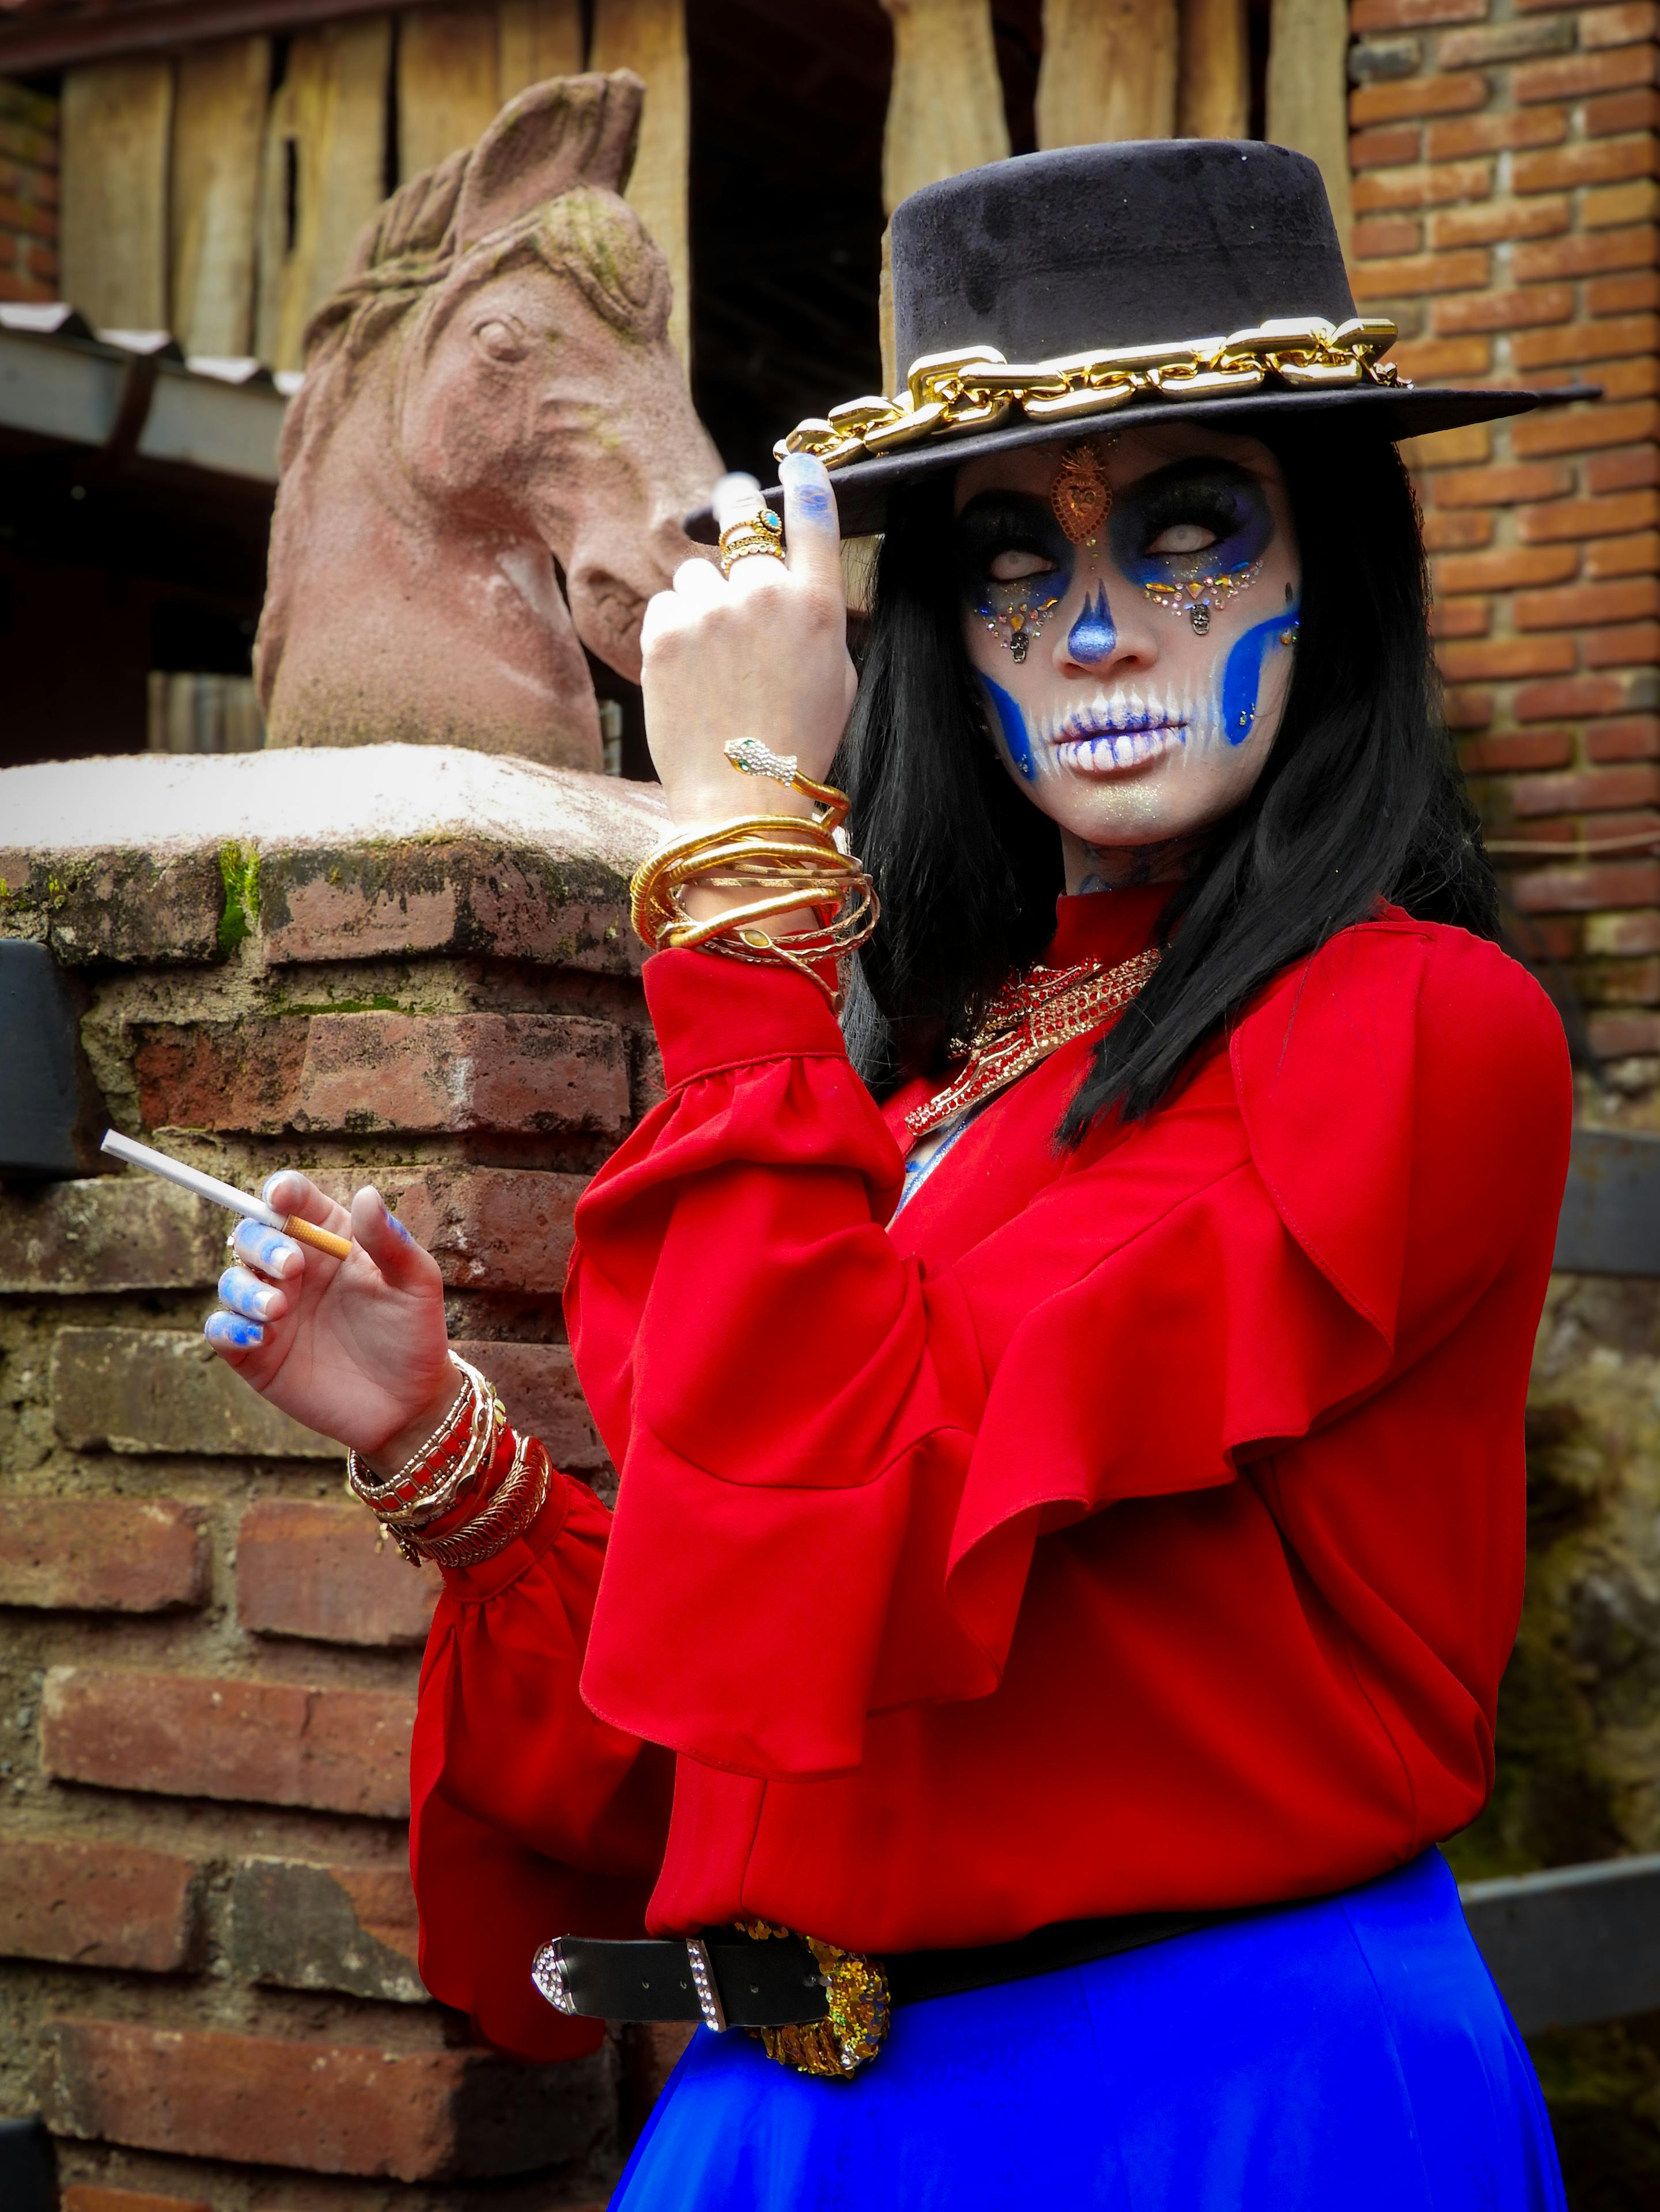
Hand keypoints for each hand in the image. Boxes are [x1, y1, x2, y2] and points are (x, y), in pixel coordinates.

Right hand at [203, 1174, 455, 1471]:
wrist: (409, 1404)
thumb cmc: (415, 1334)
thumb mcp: (416, 1284)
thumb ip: (391, 1241)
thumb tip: (367, 1193)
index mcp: (330, 1240)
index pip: (294, 1201)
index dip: (281, 1192)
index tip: (280, 1198)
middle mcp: (295, 1269)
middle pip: (252, 1234)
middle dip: (261, 1243)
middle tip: (291, 1267)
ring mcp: (272, 1310)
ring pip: (232, 1280)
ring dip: (246, 1289)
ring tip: (278, 1310)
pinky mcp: (256, 1353)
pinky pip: (220, 1330)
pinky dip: (228, 1327)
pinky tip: (258, 1336)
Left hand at [639, 452, 857, 833]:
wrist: (741, 799)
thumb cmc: (798, 743)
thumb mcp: (836, 674)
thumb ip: (815, 614)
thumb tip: (791, 574)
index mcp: (818, 605)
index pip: (812, 512)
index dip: (803, 480)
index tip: (795, 465)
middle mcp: (764, 595)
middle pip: (739, 519)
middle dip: (733, 511)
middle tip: (728, 508)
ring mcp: (710, 612)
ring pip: (695, 575)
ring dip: (702, 602)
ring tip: (714, 657)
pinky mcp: (662, 634)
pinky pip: (665, 607)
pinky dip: (673, 631)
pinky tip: (690, 672)